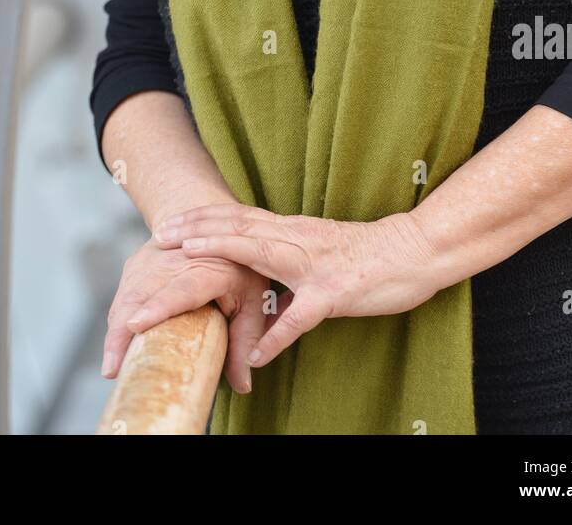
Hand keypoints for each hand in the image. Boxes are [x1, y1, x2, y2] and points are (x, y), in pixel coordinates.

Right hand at [101, 234, 277, 393]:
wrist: (206, 219)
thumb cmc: (236, 264)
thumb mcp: (253, 297)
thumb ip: (247, 340)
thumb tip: (243, 386)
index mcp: (209, 268)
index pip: (181, 290)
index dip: (157, 307)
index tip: (135, 325)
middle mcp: (175, 260)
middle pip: (141, 294)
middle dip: (123, 330)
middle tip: (113, 368)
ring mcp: (151, 260)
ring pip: (127, 296)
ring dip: (116, 330)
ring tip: (112, 366)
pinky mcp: (136, 265)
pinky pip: (123, 296)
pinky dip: (117, 322)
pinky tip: (115, 348)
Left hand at [153, 203, 438, 367]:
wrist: (410, 251)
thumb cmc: (364, 254)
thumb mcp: (316, 252)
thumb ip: (285, 262)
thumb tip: (256, 283)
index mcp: (291, 231)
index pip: (240, 218)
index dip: (204, 219)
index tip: (170, 223)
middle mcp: (297, 240)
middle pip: (239, 228)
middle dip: (198, 229)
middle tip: (161, 234)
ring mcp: (314, 264)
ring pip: (261, 255)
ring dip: (224, 255)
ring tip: (189, 265)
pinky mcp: (335, 291)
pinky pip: (301, 317)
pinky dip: (278, 335)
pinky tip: (257, 354)